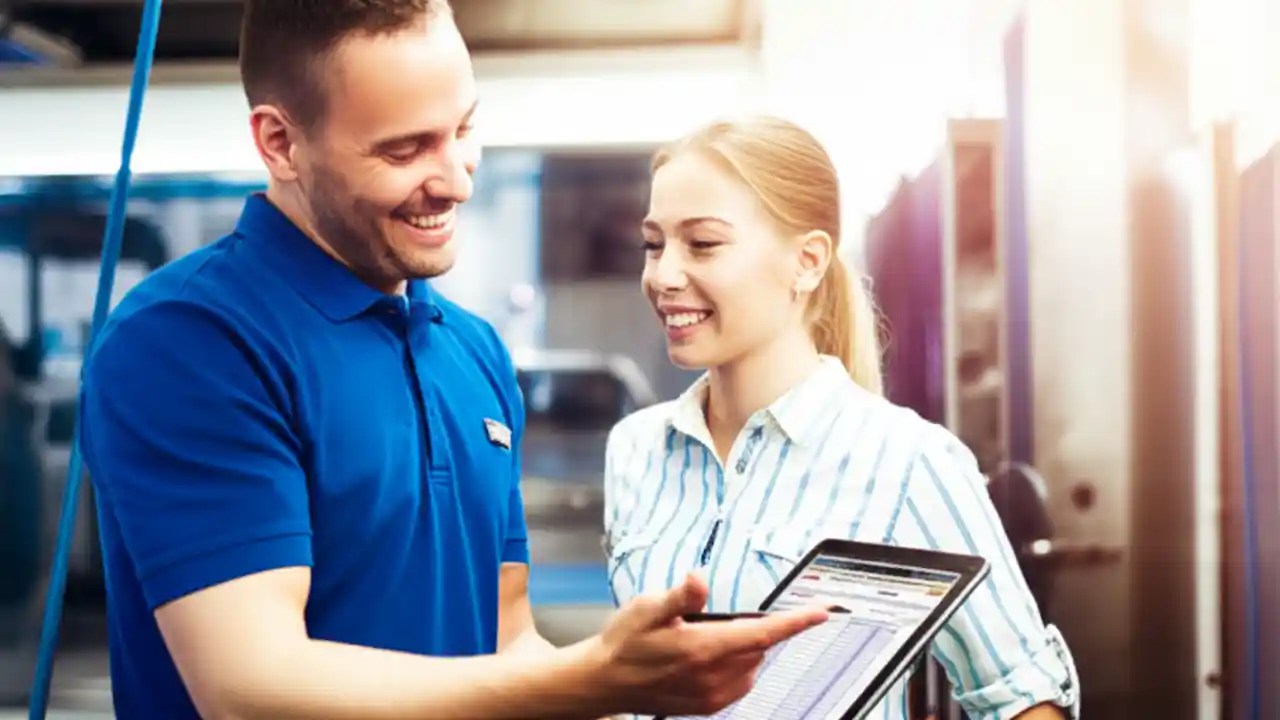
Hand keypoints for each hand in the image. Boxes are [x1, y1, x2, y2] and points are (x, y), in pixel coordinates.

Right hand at [582, 572, 827, 715]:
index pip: (761, 633)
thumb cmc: (625, 641)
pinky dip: (738, 666)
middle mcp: (713, 676)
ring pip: (752, 664)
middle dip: (753, 627)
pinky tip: (713, 657)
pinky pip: (741, 683)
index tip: (822, 612)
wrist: (606, 681)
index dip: (795, 622)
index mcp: (703, 648)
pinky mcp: (708, 706)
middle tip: (715, 618)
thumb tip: (698, 579)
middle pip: (759, 646)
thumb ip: (679, 595)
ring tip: (706, 638)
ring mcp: (712, 695)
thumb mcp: (646, 607)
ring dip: (745, 647)